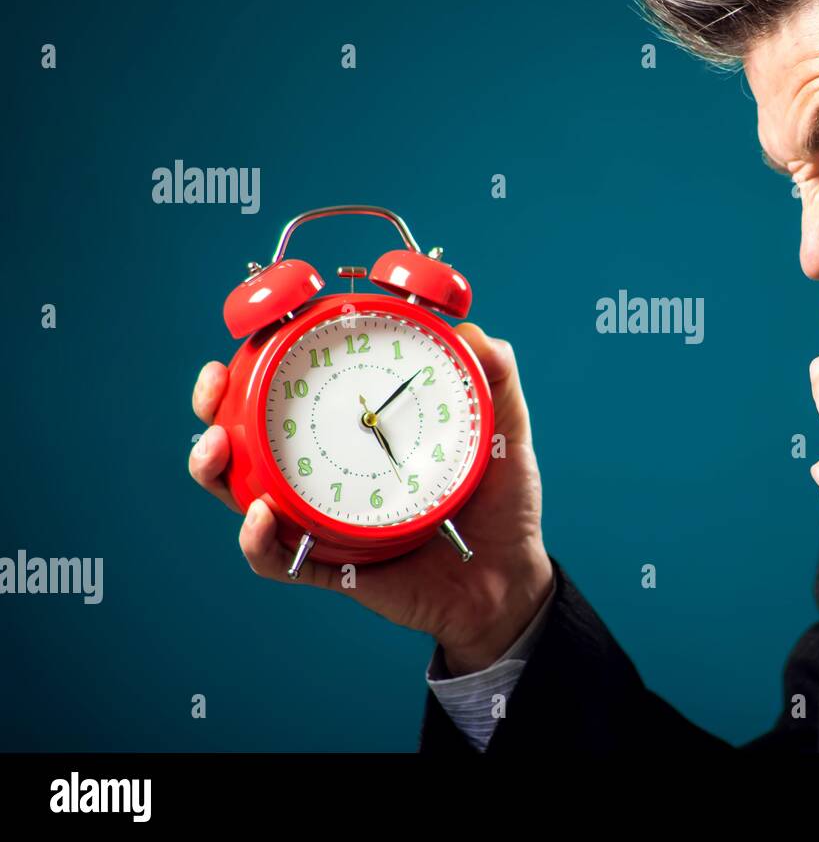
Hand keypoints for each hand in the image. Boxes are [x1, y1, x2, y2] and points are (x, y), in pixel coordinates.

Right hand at [189, 323, 551, 674]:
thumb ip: (498, 378)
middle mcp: (329, 474)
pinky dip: (258, 541)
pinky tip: (260, 516)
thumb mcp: (504, 432)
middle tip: (214, 393)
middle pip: (247, 442)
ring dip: (216, 472)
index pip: (293, 396)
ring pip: (244, 496)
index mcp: (360, 434)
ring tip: (216, 449)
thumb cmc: (500, 503)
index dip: (255, 368)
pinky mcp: (331, 567)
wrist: (511, 578)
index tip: (244, 341)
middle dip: (213, 413)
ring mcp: (324, 521)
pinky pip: (278, 559)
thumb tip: (476, 332)